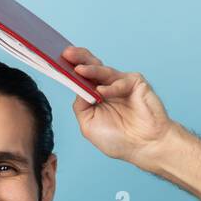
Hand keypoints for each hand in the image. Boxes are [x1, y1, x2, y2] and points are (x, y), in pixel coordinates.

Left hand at [64, 46, 177, 169]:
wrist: (145, 147)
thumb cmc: (119, 140)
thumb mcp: (89, 125)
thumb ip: (80, 106)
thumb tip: (76, 87)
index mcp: (95, 96)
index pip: (81, 77)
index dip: (70, 68)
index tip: (55, 60)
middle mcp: (108, 87)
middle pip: (91, 67)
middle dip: (78, 59)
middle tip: (67, 53)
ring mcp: (122, 83)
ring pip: (103, 71)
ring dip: (90, 69)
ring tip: (78, 69)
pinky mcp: (136, 83)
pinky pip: (121, 82)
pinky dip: (111, 87)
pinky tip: (102, 92)